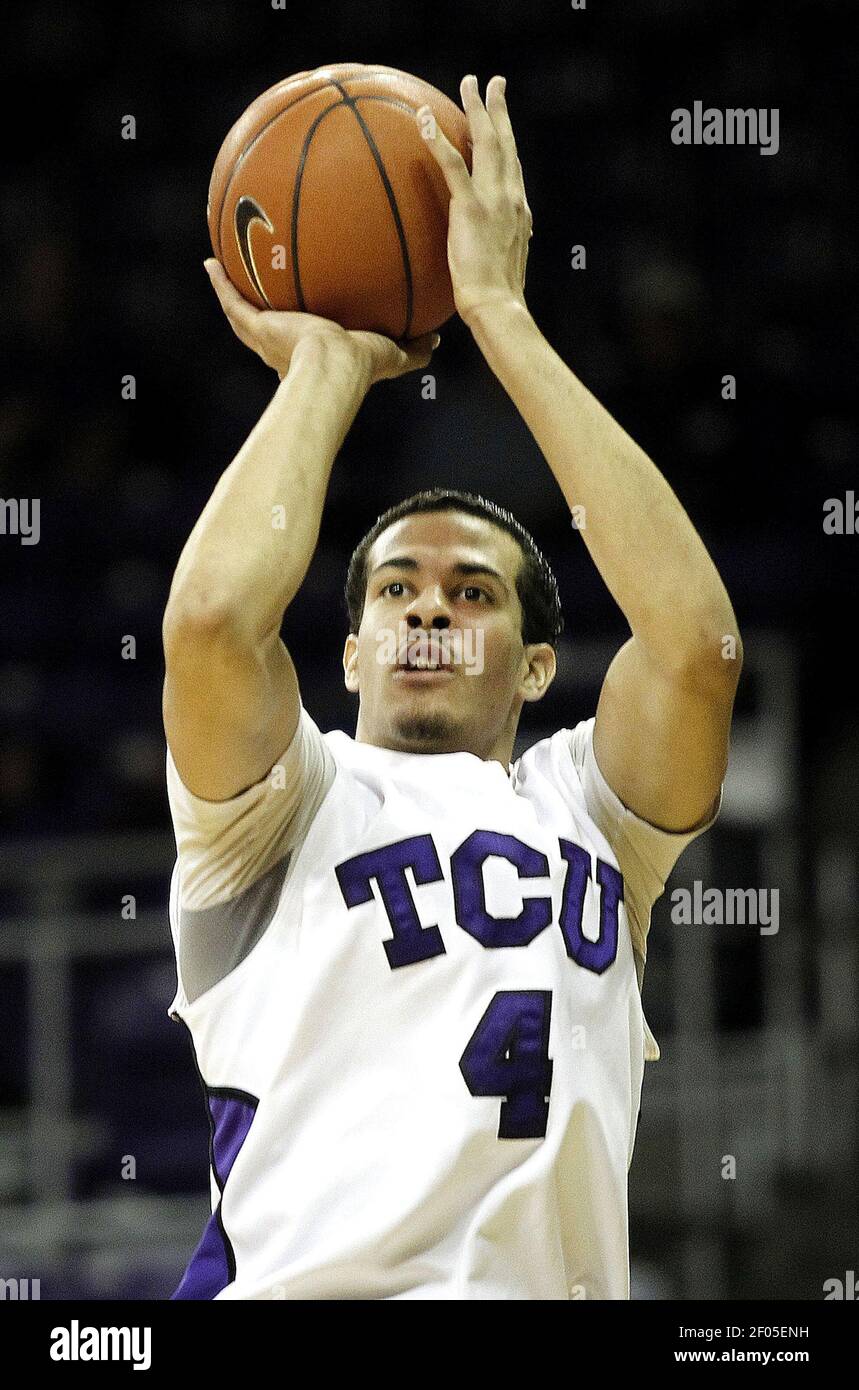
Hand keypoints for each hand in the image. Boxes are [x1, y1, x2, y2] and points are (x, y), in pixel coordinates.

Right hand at [203, 259, 439, 385]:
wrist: (334, 368)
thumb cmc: (362, 367)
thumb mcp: (394, 355)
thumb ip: (414, 348)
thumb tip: (436, 340)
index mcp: (313, 355)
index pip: (305, 341)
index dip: (304, 329)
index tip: (305, 315)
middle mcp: (285, 348)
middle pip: (269, 324)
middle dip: (266, 307)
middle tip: (261, 283)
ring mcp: (265, 338)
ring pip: (243, 312)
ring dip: (233, 289)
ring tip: (224, 264)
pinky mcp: (255, 328)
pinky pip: (232, 302)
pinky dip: (220, 284)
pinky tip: (211, 262)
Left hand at [418, 74, 532, 327]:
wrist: (498, 305)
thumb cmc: (497, 297)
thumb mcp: (505, 266)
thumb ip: (501, 247)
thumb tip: (495, 249)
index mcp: (519, 211)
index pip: (514, 168)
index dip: (508, 142)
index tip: (501, 124)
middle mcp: (512, 198)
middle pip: (507, 143)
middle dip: (499, 110)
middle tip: (494, 84)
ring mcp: (494, 200)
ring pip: (487, 142)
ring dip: (477, 109)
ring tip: (468, 84)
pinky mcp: (471, 208)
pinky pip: (453, 166)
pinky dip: (437, 140)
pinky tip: (423, 120)